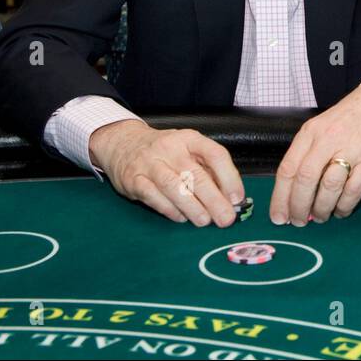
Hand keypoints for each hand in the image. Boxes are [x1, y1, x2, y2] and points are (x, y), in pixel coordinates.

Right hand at [89, 119, 243, 226]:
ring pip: (174, 187)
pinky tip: (181, 218)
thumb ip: (208, 171)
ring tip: (205, 221)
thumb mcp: (188, 152)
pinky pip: (154, 197)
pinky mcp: (133, 180)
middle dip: (214, 200)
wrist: (123, 144)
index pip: (215, 154)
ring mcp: (149, 163)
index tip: (238, 197)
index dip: (229, 177)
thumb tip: (231, 198)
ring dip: (192, 207)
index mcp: (190, 139)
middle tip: (226, 218)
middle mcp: (170, 148)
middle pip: (196, 175)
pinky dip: (170, 210)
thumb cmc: (165, 152)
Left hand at [269, 74, 360, 225]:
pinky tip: (340, 210)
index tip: (279, 216)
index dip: (280, 197)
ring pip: (328, 188)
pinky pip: (353, 191)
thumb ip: (306, 156)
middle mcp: (328, 140)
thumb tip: (293, 194)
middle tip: (298, 221)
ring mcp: (351, 150)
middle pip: (305, 180)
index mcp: (310, 132)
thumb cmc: (347, 120)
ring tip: (319, 216)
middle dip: (298, 207)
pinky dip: (344, 207)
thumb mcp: (319, 128)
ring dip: (321, 209)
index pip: (288, 168)